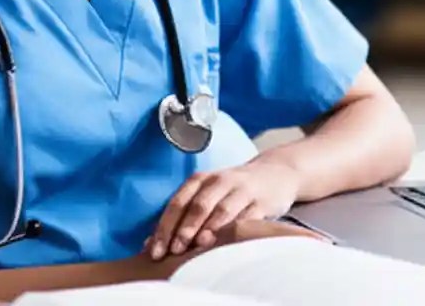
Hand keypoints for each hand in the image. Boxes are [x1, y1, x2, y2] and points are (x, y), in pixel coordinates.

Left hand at [149, 161, 301, 259]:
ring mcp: (242, 190)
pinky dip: (236, 230)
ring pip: (223, 210)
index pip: (178, 203)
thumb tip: (150, 245)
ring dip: (210, 228)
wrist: (274, 174)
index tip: (156, 250)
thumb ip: (183, 217)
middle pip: (199, 205)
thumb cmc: (232, 191)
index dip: (165, 227)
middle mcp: (220, 181)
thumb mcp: (207, 195)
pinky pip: (249, 217)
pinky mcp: (262, 201)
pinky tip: (228, 243)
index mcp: (201, 180)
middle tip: (175, 250)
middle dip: (185, 229)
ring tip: (199, 245)